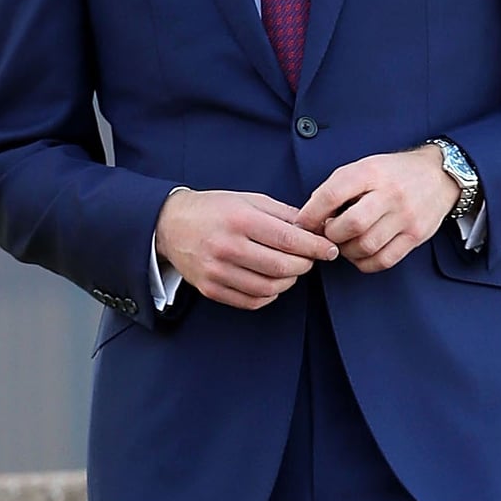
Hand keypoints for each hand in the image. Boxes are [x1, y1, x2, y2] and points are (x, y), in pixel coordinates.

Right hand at [155, 188, 341, 309]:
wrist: (170, 225)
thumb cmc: (213, 209)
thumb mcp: (248, 199)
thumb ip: (282, 214)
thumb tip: (315, 229)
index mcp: (239, 220)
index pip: (288, 240)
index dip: (315, 247)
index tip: (329, 249)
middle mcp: (227, 246)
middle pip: (282, 267)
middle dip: (305, 265)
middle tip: (310, 259)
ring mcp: (217, 271)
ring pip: (269, 288)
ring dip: (288, 281)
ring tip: (290, 269)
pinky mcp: (211, 289)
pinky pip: (252, 301)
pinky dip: (269, 294)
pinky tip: (271, 281)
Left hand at [298, 147, 457, 273]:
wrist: (438, 175)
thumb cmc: (392, 173)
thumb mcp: (364, 167)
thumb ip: (337, 188)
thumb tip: (309, 216)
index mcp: (372, 172)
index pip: (333, 194)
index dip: (311, 214)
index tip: (303, 223)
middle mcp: (391, 194)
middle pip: (351, 225)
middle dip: (331, 235)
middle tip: (327, 234)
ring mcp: (406, 217)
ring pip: (365, 246)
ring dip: (346, 251)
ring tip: (344, 242)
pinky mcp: (415, 236)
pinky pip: (383, 260)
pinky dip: (365, 262)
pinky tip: (360, 253)